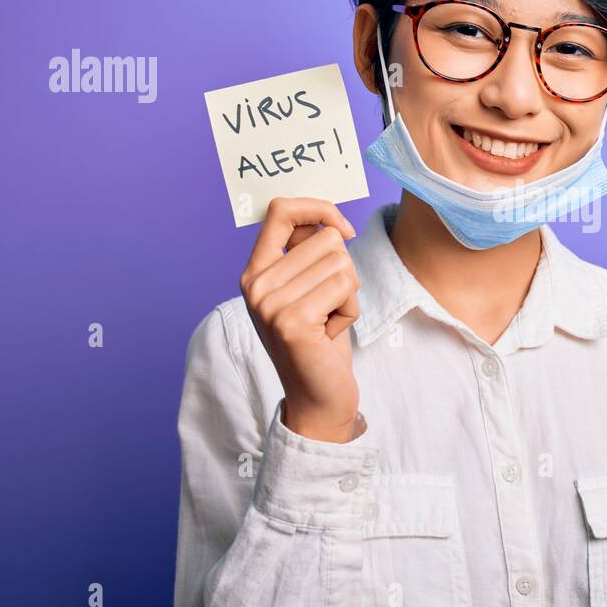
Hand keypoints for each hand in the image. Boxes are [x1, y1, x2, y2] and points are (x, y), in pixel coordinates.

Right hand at [239, 197, 361, 441]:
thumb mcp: (308, 289)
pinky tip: (332, 333)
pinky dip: (350, 310)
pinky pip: (344, 287)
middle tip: (328, 305)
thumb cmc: (319, 339)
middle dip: (343, 270)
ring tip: (329, 320)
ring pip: (340, 262)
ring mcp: (269, 303)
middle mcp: (256, 284)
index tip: (343, 229)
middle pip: (326, 238)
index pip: (281, 210)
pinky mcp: (292, 321)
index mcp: (255, 271)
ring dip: (349, 293)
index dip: (319, 208)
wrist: (318, 397)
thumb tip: (329, 219)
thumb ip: (307, 253)